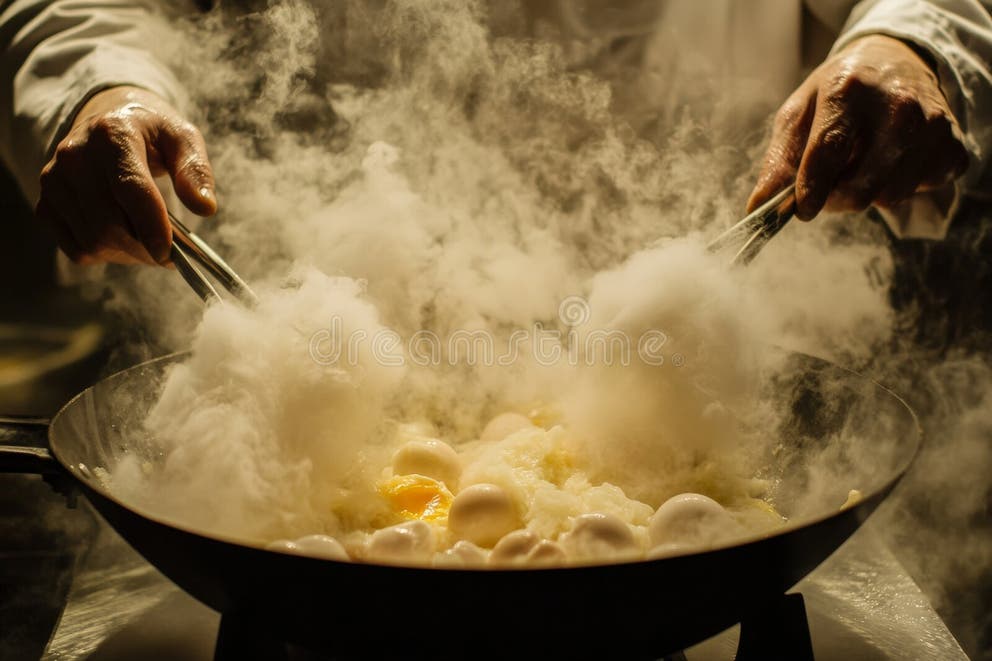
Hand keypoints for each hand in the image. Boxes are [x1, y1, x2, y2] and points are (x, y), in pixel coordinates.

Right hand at [37, 86, 215, 264]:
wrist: (107, 117)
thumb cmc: (151, 132)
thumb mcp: (182, 137)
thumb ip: (195, 170)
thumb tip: (205, 207)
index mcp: (112, 134)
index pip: (130, 190)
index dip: (151, 227)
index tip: (170, 254)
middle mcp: (75, 155)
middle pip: (109, 225)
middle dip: (144, 248)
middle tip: (169, 252)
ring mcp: (54, 181)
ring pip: (93, 242)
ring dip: (128, 253)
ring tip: (148, 239)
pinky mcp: (46, 203)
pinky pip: (77, 249)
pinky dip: (105, 254)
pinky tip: (122, 236)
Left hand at [747, 35, 968, 219]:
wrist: (897, 62)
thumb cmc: (838, 93)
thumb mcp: (799, 112)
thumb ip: (780, 160)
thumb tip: (760, 206)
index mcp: (849, 91)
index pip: (828, 152)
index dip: (812, 190)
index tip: (801, 210)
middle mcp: (898, 107)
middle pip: (859, 189)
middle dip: (834, 198)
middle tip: (827, 185)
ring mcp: (933, 127)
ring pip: (888, 197)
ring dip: (865, 192)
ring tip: (860, 163)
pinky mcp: (952, 148)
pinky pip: (918, 193)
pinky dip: (898, 185)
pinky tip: (892, 159)